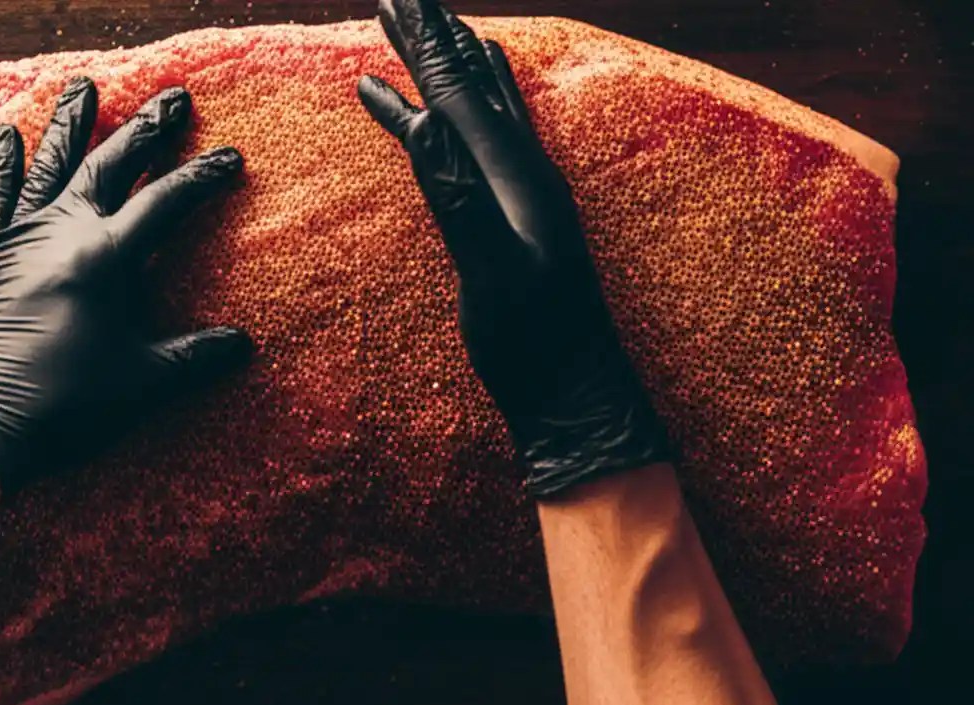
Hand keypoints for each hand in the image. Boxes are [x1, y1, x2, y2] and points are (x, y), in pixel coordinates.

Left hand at [0, 77, 252, 490]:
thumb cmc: (64, 404)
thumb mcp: (144, 383)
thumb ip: (195, 357)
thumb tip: (243, 345)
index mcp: (106, 257)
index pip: (167, 202)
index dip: (202, 177)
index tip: (230, 156)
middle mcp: (63, 232)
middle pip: (112, 165)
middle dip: (147, 129)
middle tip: (173, 96)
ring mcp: (21, 238)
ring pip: (51, 165)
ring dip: (70, 123)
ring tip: (84, 84)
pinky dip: (3, 165)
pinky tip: (7, 134)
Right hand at [358, 0, 669, 498]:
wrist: (578, 397)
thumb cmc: (533, 348)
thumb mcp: (493, 277)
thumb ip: (459, 200)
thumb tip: (426, 125)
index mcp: (516, 179)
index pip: (462, 97)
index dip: (425, 49)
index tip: (394, 3)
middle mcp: (528, 174)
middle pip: (477, 88)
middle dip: (437, 42)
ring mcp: (530, 195)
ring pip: (491, 109)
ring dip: (459, 67)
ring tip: (436, 32)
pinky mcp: (525, 218)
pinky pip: (495, 142)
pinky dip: (474, 112)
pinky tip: (470, 110)